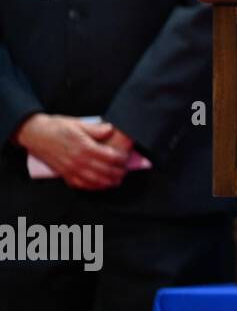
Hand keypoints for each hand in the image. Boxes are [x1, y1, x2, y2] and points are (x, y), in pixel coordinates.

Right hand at [14, 113, 128, 190]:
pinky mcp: (64, 174)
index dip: (121, 159)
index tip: (126, 157)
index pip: (110, 157)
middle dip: (118, 172)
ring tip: (117, 181)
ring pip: (95, 181)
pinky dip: (93, 187)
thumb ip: (96, 129)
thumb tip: (111, 129)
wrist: (35, 134)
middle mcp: (79, 161)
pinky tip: (100, 185)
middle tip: (124, 170)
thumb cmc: (57, 127)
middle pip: (105, 171)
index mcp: (84, 147)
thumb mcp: (78, 123)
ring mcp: (71, 170)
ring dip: (108, 182)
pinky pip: (81, 185)